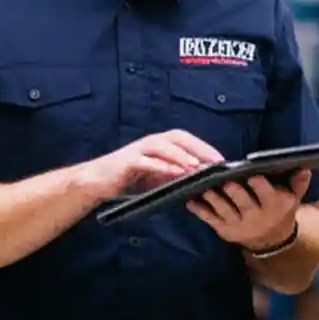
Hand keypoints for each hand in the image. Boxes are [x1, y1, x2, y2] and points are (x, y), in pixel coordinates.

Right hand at [75, 130, 223, 201]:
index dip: (204, 147)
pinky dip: (161, 166)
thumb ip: (173, 174)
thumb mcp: (155, 177)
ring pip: (163, 146)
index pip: (186, 140)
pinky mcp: (127, 162)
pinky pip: (147, 161)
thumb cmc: (127, 179)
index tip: (222, 160)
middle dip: (198, 147)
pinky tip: (174, 173)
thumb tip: (197, 178)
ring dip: (181, 155)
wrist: (96, 182)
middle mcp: (150, 143)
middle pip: (178, 137)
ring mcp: (138, 150)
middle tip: (216, 161)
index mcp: (159, 145)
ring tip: (196, 166)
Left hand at [187, 169, 310, 250]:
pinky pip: (209, 218)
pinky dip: (199, 210)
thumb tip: (306, 168)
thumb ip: (298, 183)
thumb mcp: (293, 197)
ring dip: (213, 198)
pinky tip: (190, 199)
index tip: (252, 175)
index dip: (259, 186)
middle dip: (234, 191)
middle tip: (224, 179)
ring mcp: (237, 224)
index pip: (266, 194)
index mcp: (273, 205)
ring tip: (204, 186)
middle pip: (243, 203)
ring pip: (223, 210)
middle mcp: (255, 216)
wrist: (271, 239)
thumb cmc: (280, 209)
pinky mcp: (223, 229)